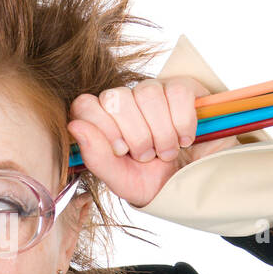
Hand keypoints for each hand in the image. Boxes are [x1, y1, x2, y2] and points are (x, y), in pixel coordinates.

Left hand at [67, 77, 241, 207]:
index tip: (121, 151)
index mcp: (104, 122)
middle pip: (115, 98)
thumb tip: (74, 125)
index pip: (85, 104)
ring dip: (161, 132)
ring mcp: (154, 92)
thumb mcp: (122, 180)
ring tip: (168, 152)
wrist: (198, 185)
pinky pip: (177, 93)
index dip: (101, 126)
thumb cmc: (156, 182)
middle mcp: (126, 102)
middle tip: (148, 156)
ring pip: (147, 94)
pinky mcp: (184, 88)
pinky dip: (183, 122)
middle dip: (135, 134)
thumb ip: (96, 157)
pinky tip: (185, 139)